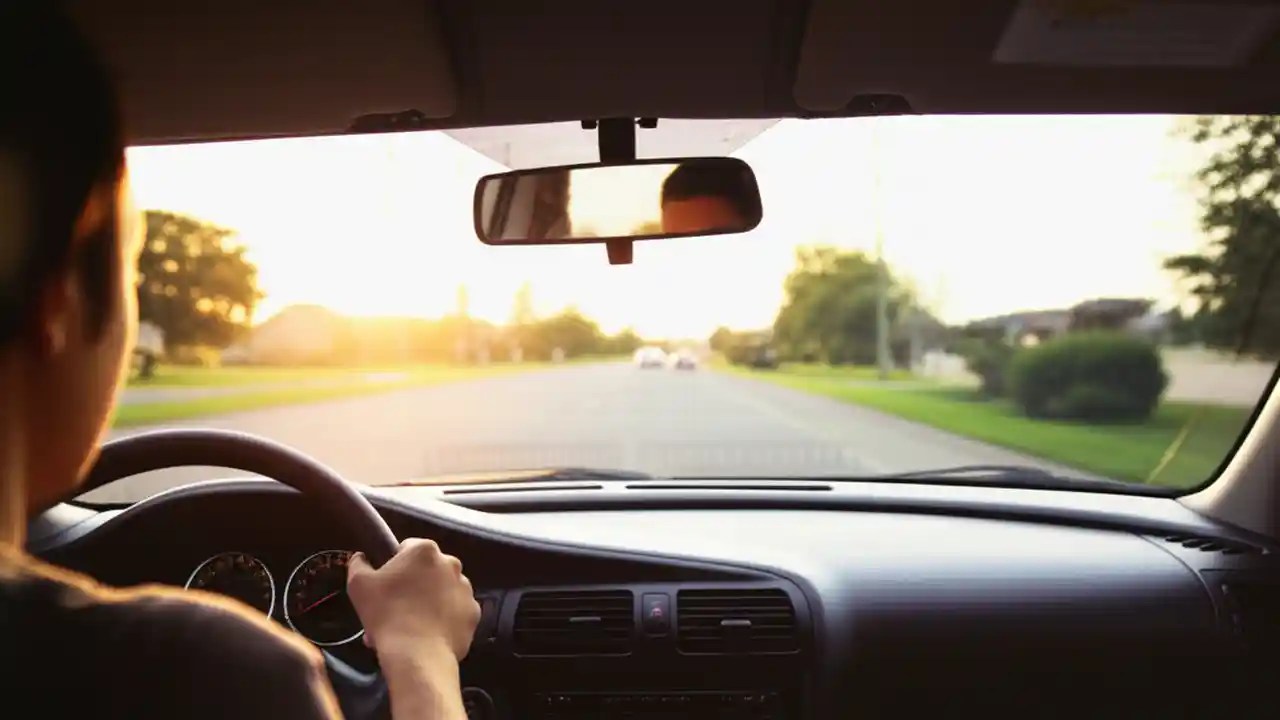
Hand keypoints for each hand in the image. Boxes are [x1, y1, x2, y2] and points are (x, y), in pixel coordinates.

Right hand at [347, 538, 480, 662]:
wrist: (417, 655)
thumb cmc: (386, 613)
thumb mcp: (359, 585)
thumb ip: (359, 564)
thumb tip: (361, 558)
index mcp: (425, 550)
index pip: (407, 548)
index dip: (394, 566)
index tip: (386, 586)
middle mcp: (452, 564)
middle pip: (428, 570)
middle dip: (414, 584)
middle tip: (396, 608)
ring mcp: (466, 589)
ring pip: (443, 590)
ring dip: (430, 601)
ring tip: (412, 625)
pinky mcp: (474, 613)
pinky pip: (456, 612)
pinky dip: (445, 619)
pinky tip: (429, 633)